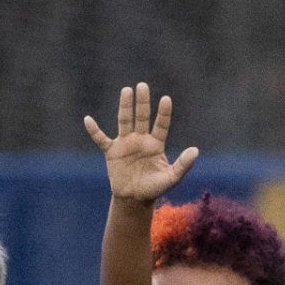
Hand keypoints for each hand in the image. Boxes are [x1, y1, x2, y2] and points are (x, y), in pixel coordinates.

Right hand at [84, 83, 198, 203]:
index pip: (161, 125)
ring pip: (124, 121)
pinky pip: (101, 139)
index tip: (166, 99)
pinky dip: (94, 131)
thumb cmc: (153, 188)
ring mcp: (125, 143)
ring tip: (126, 90)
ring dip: (125, 107)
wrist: (134, 199)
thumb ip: (183, 165)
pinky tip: (88, 120)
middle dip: (142, 102)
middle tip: (142, 86)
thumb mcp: (171, 178)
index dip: (163, 113)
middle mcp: (140, 139)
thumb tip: (195, 151)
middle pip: (141, 117)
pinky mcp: (111, 152)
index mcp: (155, 144)